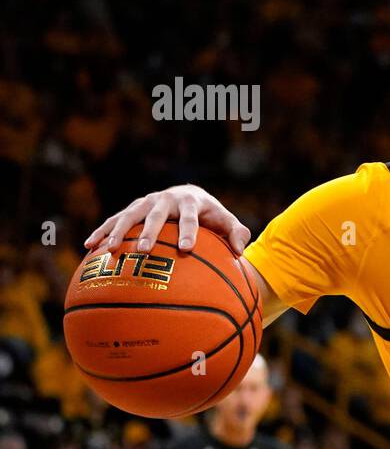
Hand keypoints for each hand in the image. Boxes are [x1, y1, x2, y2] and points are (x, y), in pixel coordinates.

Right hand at [83, 184, 250, 257]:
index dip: (188, 231)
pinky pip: (114, 220)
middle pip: (156, 215)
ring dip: (119, 232)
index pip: (189, 217)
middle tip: (145, 250)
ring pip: (129, 216)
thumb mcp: (226, 221)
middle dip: (150, 232)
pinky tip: (89, 247)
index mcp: (190, 201)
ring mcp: (146, 203)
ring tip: (110, 250)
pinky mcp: (132, 209)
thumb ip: (236, 234)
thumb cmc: (210, 215)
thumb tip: (241, 252)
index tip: (186, 249)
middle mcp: (166, 199)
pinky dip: (102, 231)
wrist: (189, 196)